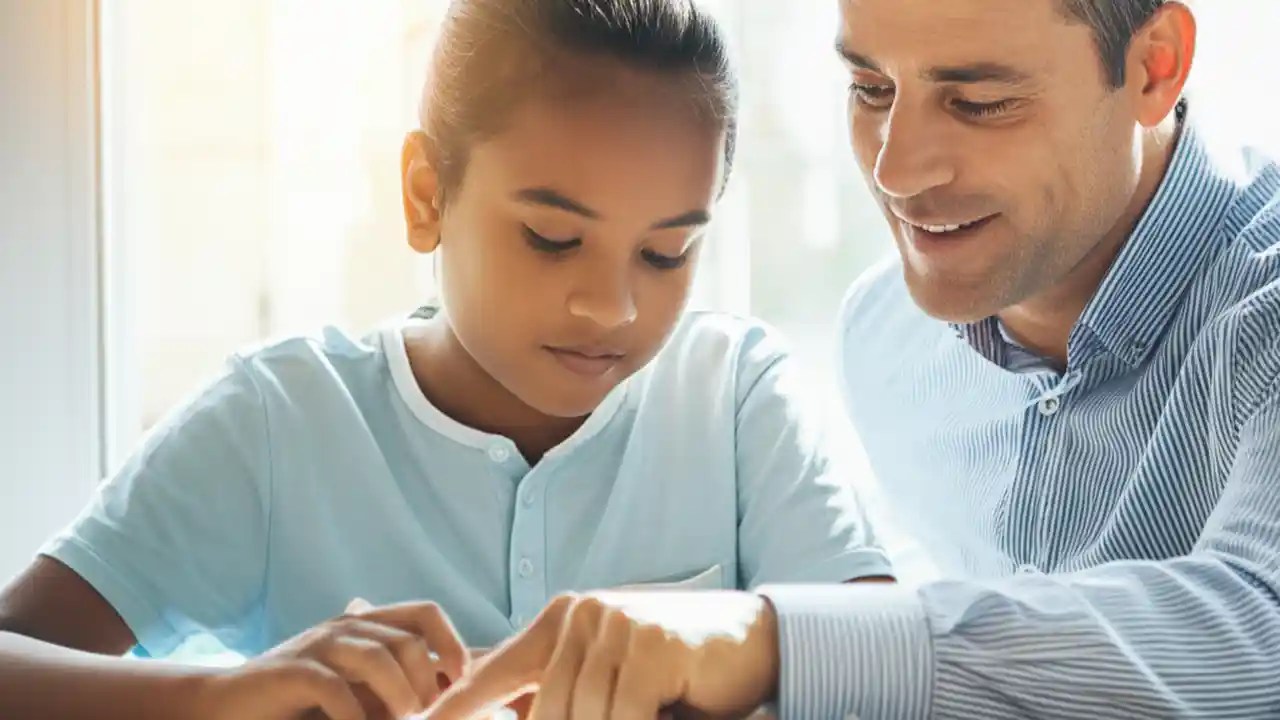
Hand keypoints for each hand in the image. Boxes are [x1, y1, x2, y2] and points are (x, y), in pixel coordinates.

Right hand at [193, 598, 468, 719]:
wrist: (227, 703)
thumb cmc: (300, 700)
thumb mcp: (355, 687)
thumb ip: (393, 682)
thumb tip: (448, 687)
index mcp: (366, 624)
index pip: (425, 614)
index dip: (451, 642)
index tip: (460, 679)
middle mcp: (346, 626)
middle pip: (406, 641)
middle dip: (425, 683)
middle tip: (425, 716)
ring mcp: (318, 645)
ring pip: (377, 657)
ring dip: (398, 697)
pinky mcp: (291, 671)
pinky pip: (334, 687)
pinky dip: (353, 715)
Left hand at [422, 591, 778, 719]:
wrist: (750, 641)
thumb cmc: (674, 668)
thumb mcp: (608, 675)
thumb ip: (560, 692)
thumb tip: (514, 716)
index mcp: (561, 620)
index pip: (493, 673)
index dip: (455, 708)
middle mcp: (581, 615)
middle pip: (544, 711)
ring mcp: (616, 626)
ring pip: (581, 717)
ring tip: (638, 716)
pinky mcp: (650, 646)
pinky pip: (622, 716)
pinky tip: (656, 717)